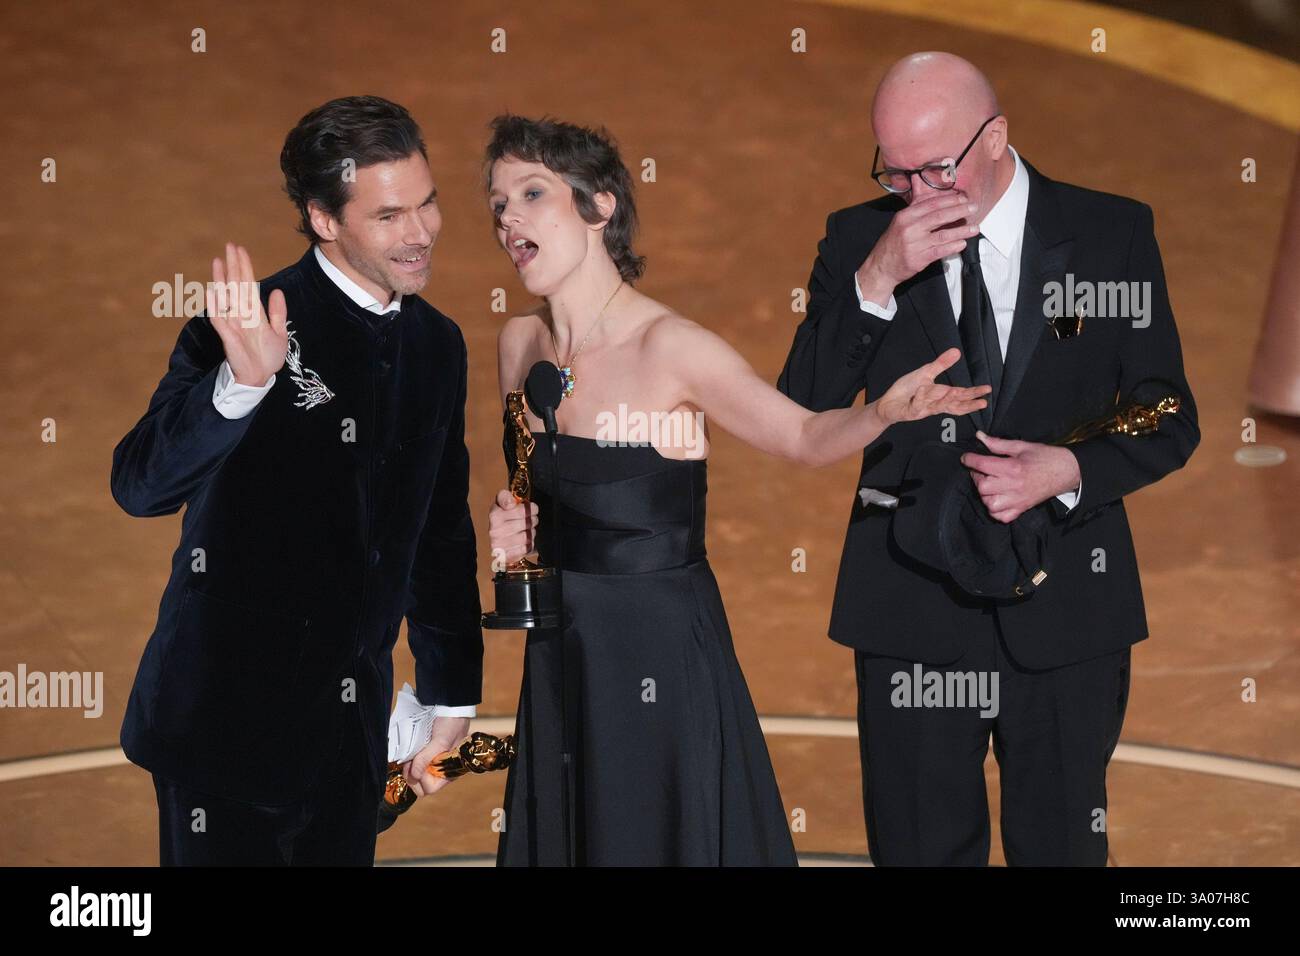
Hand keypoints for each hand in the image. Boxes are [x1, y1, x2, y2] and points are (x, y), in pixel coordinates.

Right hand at [206, 242, 287, 385]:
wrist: (261, 377)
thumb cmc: (267, 356)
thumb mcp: (279, 332)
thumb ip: (278, 313)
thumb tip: (277, 291)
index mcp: (253, 312)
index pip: (248, 284)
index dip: (245, 267)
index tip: (241, 250)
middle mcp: (241, 313)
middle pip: (235, 285)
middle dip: (233, 266)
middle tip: (230, 245)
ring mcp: (233, 322)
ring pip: (225, 296)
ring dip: (221, 279)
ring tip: (218, 260)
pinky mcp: (227, 335)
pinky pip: (218, 318)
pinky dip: (215, 305)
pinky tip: (212, 290)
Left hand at [402, 715, 470, 796]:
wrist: (449, 706)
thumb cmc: (451, 723)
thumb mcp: (441, 740)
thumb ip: (427, 758)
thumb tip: (415, 776)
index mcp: (449, 771)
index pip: (430, 788)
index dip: (422, 780)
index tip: (419, 764)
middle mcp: (439, 770)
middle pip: (419, 785)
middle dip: (412, 775)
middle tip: (411, 759)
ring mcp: (430, 763)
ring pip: (413, 776)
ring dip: (409, 767)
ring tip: (412, 752)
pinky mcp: (423, 755)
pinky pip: (412, 765)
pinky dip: (408, 760)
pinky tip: (411, 750)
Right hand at [487, 488, 537, 568]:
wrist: (502, 537)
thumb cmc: (506, 517)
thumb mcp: (504, 501)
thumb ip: (505, 497)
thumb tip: (509, 503)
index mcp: (494, 514)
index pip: (521, 511)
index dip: (530, 509)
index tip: (532, 509)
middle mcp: (494, 530)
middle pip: (525, 523)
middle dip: (532, 520)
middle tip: (531, 520)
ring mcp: (498, 545)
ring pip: (526, 537)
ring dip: (530, 533)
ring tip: (527, 530)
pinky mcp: (504, 556)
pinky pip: (524, 549)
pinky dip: (527, 545)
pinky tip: (524, 542)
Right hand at [856, 189, 979, 302]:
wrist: (881, 267)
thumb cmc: (893, 244)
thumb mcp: (901, 222)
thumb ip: (916, 209)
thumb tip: (931, 194)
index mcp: (906, 216)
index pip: (931, 204)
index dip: (949, 200)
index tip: (963, 198)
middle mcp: (910, 228)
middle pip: (939, 216)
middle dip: (959, 211)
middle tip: (973, 208)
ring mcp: (915, 244)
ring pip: (943, 235)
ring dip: (961, 231)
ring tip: (974, 228)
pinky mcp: (919, 259)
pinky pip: (940, 251)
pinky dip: (952, 247)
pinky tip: (962, 244)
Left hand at [873, 347, 990, 425]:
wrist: (888, 403)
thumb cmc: (907, 390)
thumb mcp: (925, 373)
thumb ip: (941, 364)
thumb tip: (956, 352)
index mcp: (940, 396)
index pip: (960, 394)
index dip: (973, 393)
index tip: (987, 390)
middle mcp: (935, 404)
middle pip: (954, 403)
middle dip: (968, 402)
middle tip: (982, 401)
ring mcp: (924, 409)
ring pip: (938, 405)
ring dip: (946, 399)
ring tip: (956, 392)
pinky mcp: (911, 412)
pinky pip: (917, 404)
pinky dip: (920, 397)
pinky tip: (922, 388)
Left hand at [961, 430, 1081, 522]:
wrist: (1067, 471)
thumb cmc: (1046, 457)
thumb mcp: (1022, 446)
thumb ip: (998, 443)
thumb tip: (980, 437)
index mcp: (1013, 468)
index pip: (983, 465)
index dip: (970, 460)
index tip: (966, 458)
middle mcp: (1013, 486)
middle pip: (983, 486)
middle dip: (977, 477)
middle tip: (981, 470)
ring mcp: (1018, 500)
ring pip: (990, 504)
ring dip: (984, 494)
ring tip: (989, 484)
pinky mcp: (1022, 509)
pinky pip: (1001, 517)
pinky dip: (994, 510)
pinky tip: (996, 499)